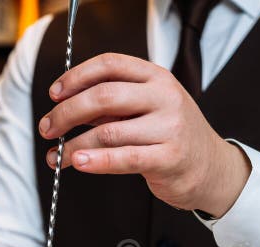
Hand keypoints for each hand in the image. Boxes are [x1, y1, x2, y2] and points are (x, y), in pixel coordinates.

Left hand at [40, 53, 250, 217]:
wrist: (212, 168)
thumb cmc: (172, 137)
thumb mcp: (148, 108)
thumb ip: (113, 105)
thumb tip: (65, 108)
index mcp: (156, 78)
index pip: (110, 64)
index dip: (76, 77)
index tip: (54, 93)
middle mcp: (164, 97)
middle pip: (103, 96)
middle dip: (67, 112)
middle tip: (48, 128)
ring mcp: (169, 127)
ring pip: (107, 132)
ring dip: (74, 145)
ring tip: (57, 156)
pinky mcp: (169, 158)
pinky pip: (124, 158)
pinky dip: (96, 161)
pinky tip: (78, 163)